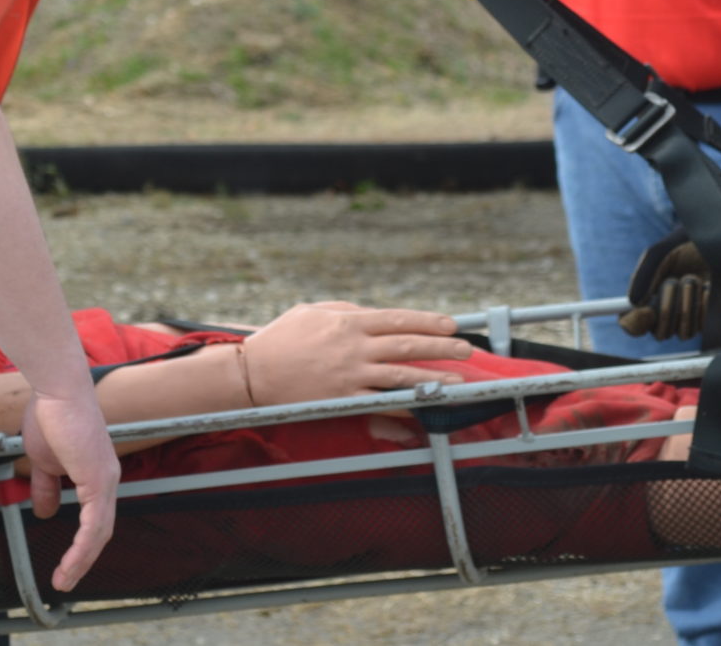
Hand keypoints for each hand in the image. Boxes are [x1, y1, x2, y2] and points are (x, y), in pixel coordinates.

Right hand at [20, 389, 119, 592]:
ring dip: (81, 561)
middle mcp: (107, 479)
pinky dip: (82, 548)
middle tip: (65, 580)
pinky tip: (71, 563)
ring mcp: (105, 480)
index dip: (82, 543)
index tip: (66, 563)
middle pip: (100, 531)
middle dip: (83, 559)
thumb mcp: (43, 462)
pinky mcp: (98, 480)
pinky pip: (93, 524)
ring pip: (99, 533)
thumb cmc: (51, 416)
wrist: (57, 391)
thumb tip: (46, 512)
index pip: (95, 518)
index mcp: (96, 474)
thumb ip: (46, 487)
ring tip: (64, 580)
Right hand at [241, 301, 471, 405]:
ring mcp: (351, 375)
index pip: (398, 319)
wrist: (254, 373)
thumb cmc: (281, 338)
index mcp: (348, 322)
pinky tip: (425, 407)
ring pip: (402, 376)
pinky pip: (382, 403)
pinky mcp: (344, 399)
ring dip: (434, 378)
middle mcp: (354, 347)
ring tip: (459, 380)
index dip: (428, 321)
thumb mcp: (312, 312)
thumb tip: (372, 315)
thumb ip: (346, 312)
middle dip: (441, 347)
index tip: (450, 324)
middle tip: (466, 348)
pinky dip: (406, 405)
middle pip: (407, 345)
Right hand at [618, 230, 710, 340]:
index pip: (631, 325)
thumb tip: (633, 303)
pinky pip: (700, 327)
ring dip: (687, 304)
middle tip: (673, 281)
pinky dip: (701, 306)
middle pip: (659, 333)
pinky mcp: (703, 319)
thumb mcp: (659, 254)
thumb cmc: (682, 245)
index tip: (647, 310)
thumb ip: (644, 275)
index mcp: (643, 297)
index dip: (635, 323)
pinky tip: (705, 287)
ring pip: (682, 333)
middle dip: (667, 308)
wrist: (713, 243)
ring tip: (692, 278)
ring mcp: (683, 318)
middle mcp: (662, 312)